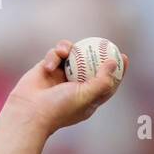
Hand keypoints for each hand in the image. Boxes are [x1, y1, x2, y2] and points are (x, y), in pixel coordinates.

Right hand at [4, 40, 127, 133]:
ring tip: (65, 51)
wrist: (29, 110)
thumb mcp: (86, 96)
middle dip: (99, 53)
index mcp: (90, 97)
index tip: (124, 57)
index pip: (108, 82)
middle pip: (92, 65)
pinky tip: (48, 66)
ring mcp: (62, 76)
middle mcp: (77, 86)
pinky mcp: (48, 68)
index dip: (117, 70)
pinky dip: (52, 56)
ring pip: (73, 55)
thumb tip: (114, 62)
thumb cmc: (59, 107)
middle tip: (105, 42)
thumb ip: (102, 81)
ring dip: (69, 50)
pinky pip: (55, 54)